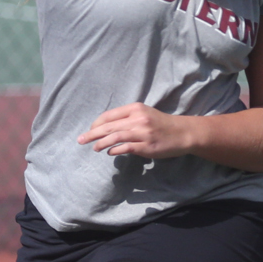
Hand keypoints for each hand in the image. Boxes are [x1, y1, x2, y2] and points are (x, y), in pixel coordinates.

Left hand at [78, 103, 195, 158]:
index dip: (96, 123)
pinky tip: (110, 153)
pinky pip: (125, 148)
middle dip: (92, 133)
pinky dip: (115, 150)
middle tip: (80, 140)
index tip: (90, 130)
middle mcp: (137, 119)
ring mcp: (142, 133)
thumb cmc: (161, 124)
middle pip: (108, 126)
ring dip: (101, 143)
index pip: (109, 115)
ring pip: (115, 137)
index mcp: (135, 109)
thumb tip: (107, 128)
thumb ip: (128, 118)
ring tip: (94, 148)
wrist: (182, 133)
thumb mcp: (144, 114)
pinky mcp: (146, 146)